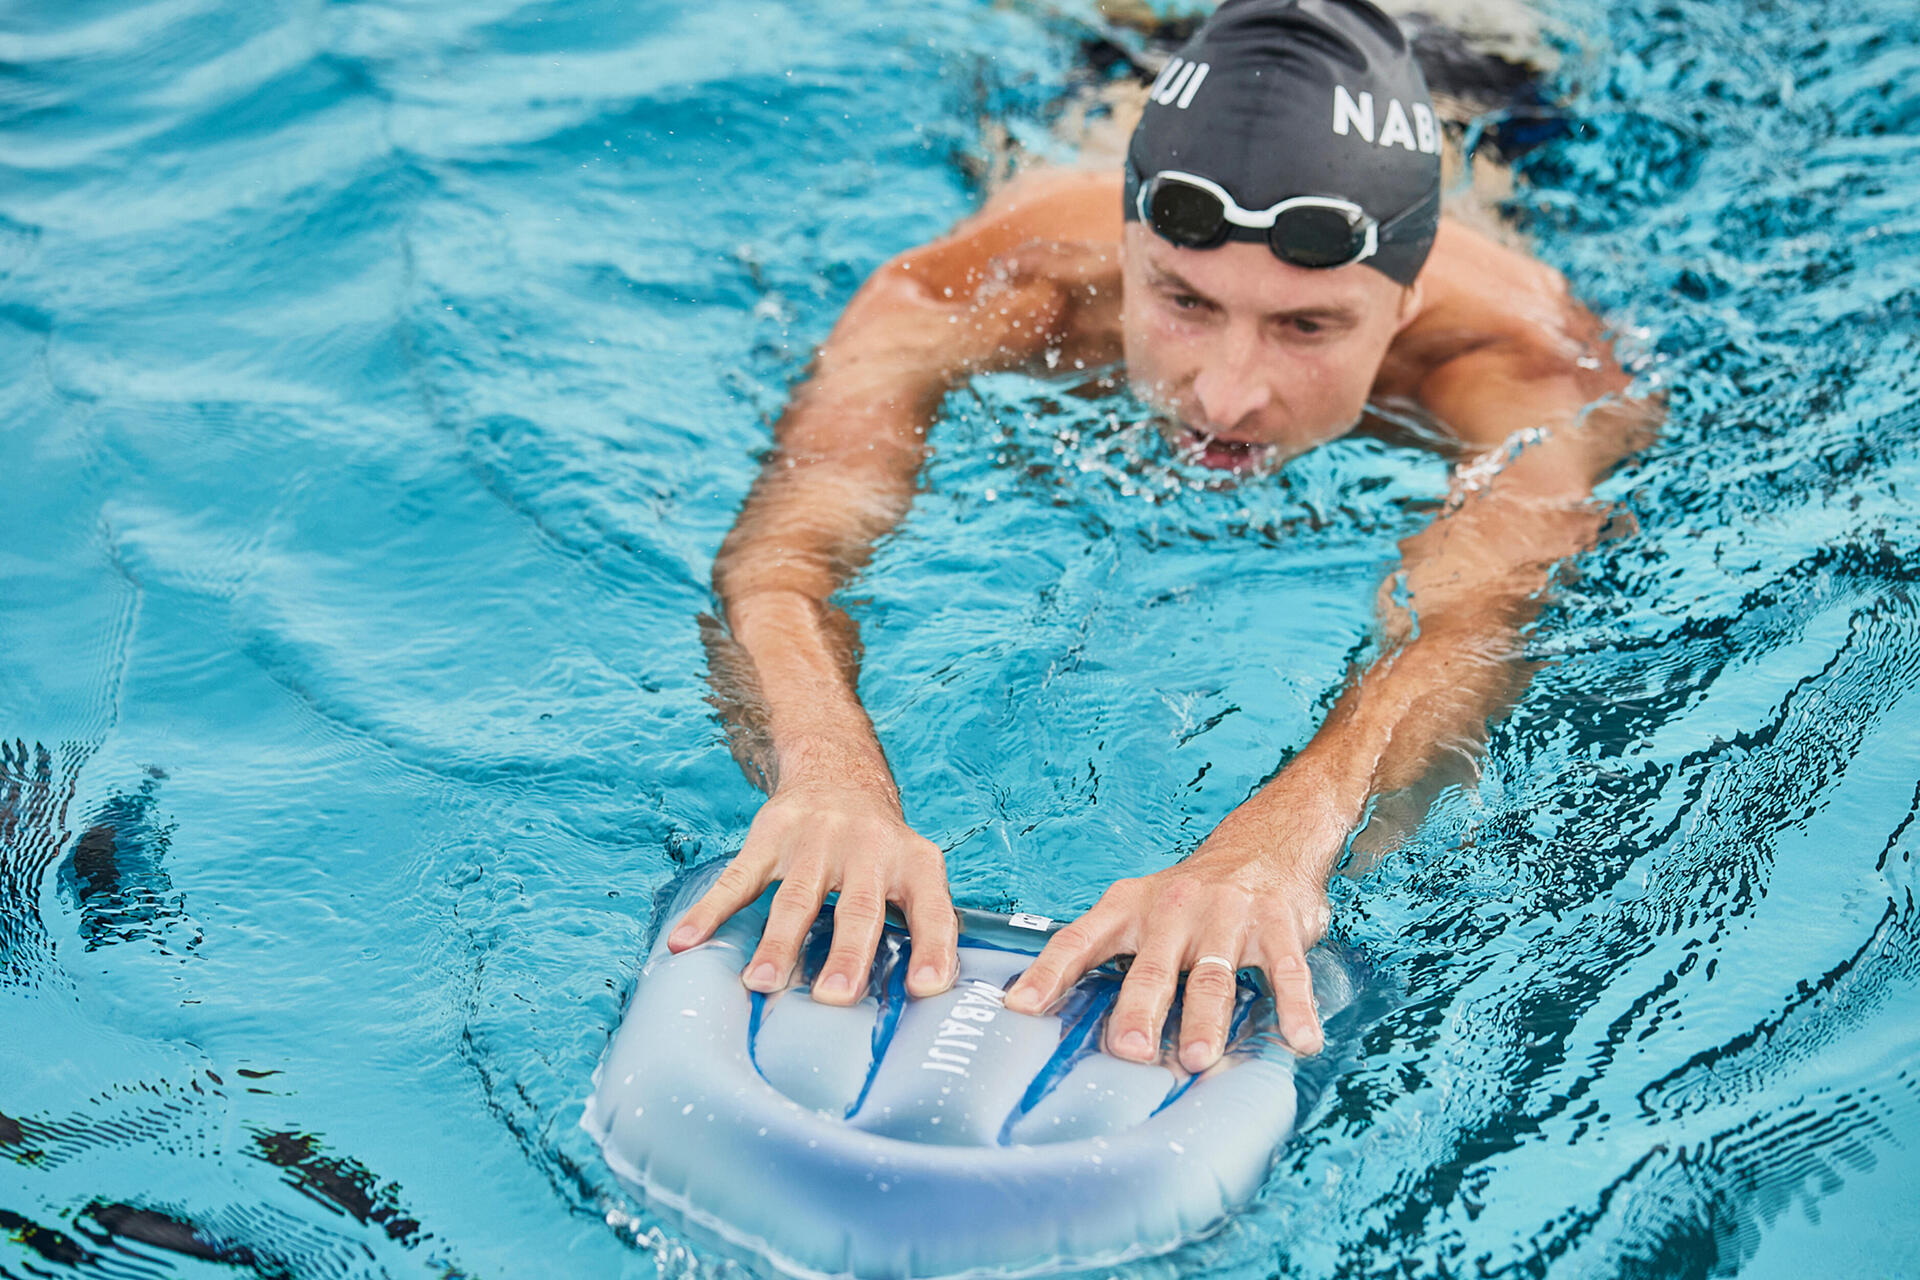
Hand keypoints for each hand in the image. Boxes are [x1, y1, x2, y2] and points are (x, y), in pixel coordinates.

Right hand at [665, 781, 957, 1004]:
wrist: (837, 774)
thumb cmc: (881, 849)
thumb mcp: (915, 871)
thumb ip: (920, 926)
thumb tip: (921, 1003)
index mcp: (915, 863)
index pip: (932, 910)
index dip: (934, 948)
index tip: (927, 988)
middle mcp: (870, 848)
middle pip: (858, 908)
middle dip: (847, 955)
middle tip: (833, 998)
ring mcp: (817, 840)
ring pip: (797, 898)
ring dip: (779, 943)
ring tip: (762, 984)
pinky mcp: (771, 836)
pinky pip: (740, 878)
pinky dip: (711, 911)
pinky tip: (686, 942)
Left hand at [1003, 828, 1334, 1070]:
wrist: (1266, 841)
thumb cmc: (1190, 897)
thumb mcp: (1140, 908)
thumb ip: (1106, 953)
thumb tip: (1050, 1013)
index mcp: (1130, 907)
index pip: (1079, 940)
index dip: (1049, 973)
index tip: (1021, 1009)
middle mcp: (1174, 910)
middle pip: (1151, 968)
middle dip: (1138, 1011)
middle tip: (1129, 1052)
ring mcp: (1227, 918)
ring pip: (1213, 977)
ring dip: (1206, 1020)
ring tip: (1199, 1058)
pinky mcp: (1277, 927)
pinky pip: (1286, 973)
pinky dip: (1295, 1008)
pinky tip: (1300, 1041)